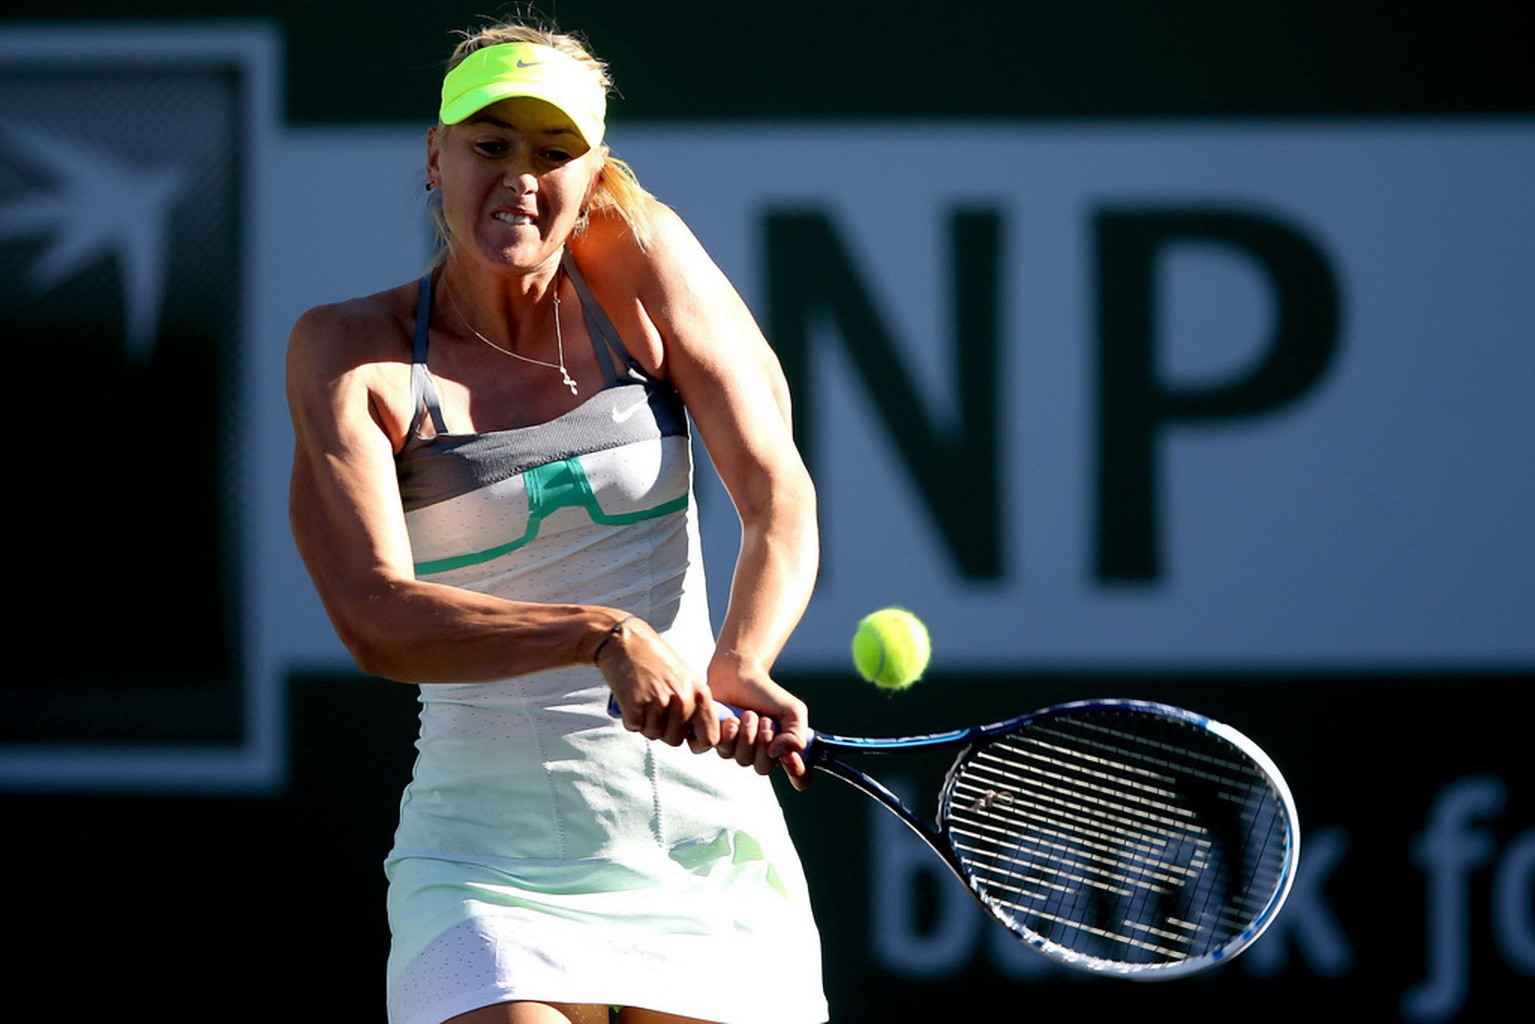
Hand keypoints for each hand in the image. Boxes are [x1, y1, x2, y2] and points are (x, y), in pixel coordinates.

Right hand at [598, 617, 719, 752]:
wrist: (626, 642)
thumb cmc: (657, 660)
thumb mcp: (686, 678)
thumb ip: (695, 705)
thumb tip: (698, 737)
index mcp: (700, 694)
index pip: (710, 738)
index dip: (699, 744)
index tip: (688, 738)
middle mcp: (682, 700)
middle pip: (675, 740)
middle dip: (664, 730)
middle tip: (655, 708)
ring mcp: (658, 703)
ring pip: (653, 734)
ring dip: (646, 724)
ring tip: (643, 700)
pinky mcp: (635, 705)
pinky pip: (634, 727)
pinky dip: (630, 719)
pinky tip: (631, 699)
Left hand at [708, 656, 811, 790]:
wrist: (738, 674)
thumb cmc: (766, 694)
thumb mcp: (792, 710)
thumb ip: (796, 734)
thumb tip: (780, 754)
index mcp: (783, 750)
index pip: (797, 777)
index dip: (796, 773)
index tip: (790, 757)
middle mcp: (760, 754)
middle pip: (763, 768)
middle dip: (764, 743)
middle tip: (764, 720)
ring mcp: (737, 750)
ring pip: (742, 759)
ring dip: (747, 735)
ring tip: (747, 714)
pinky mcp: (716, 742)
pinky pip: (721, 751)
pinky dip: (727, 734)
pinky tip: (730, 719)